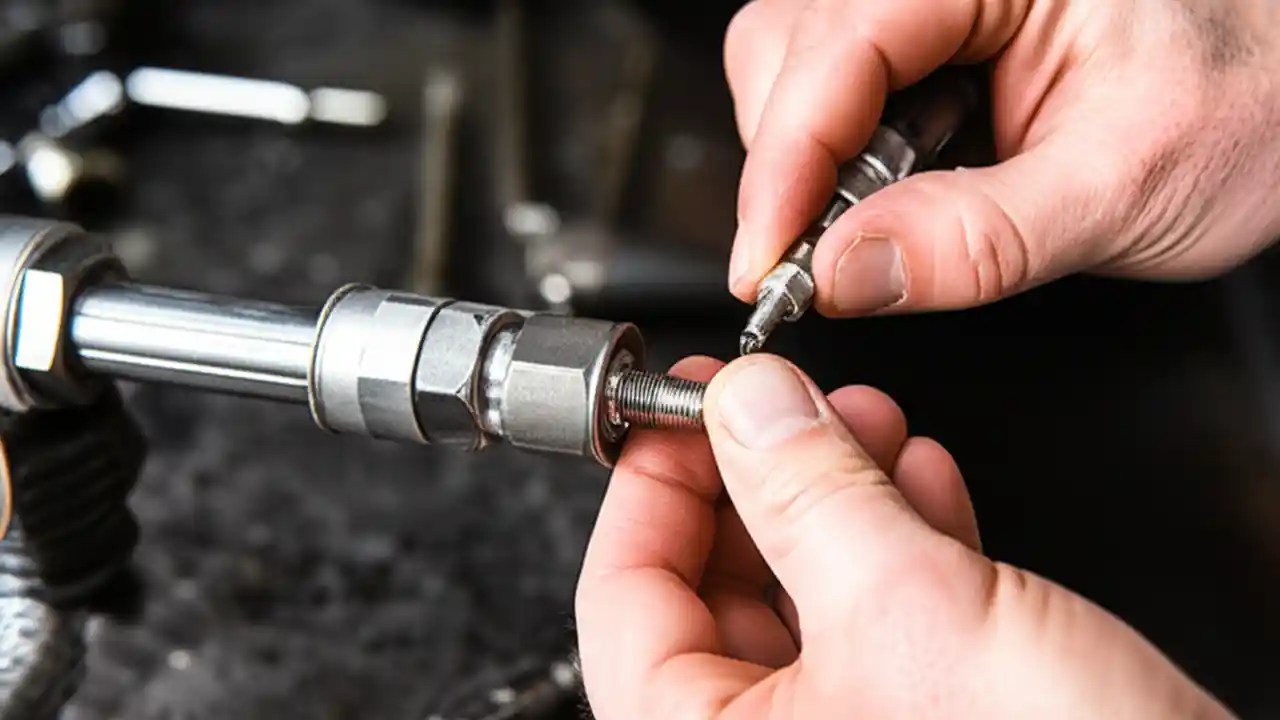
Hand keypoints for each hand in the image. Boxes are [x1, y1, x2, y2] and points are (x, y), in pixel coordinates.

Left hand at [576, 356, 1228, 717]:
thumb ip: (811, 492)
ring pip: (805, 594)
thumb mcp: (909, 611)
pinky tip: (919, 482)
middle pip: (714, 586)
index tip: (681, 412)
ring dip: (832, 493)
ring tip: (858, 422)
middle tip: (777, 403)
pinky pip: (881, 620)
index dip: (648, 485)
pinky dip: (895, 540)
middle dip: (756, 475)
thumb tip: (747, 406)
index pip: (622, 598)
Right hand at [724, 0, 1279, 315]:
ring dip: (813, 167)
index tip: (768, 262)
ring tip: (894, 219)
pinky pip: (842, 97)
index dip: (787, 166)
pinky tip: (906, 194)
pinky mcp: (934, 47)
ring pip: (796, 74)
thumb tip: (845, 272)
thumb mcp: (1121, 186)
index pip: (837, 50)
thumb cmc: (1254, 97)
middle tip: (830, 256)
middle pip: (786, 53)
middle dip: (792, 166)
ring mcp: (936, 9)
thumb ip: (976, 238)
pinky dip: (844, 165)